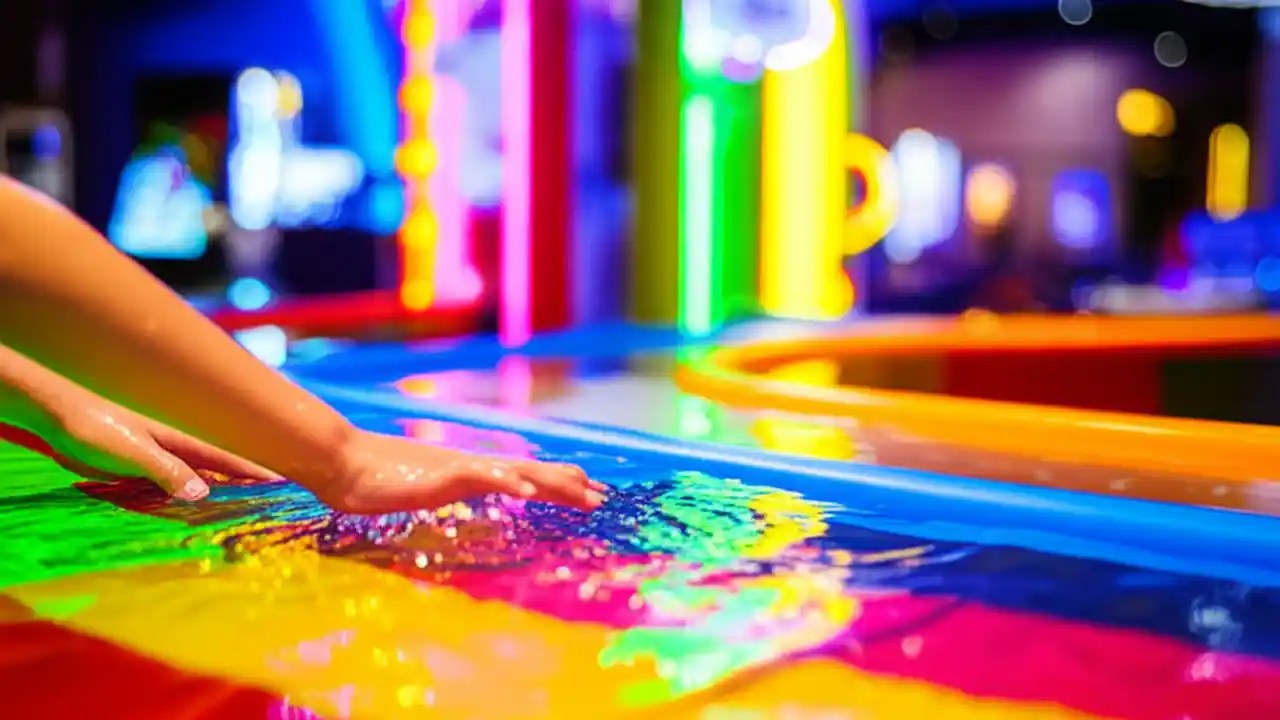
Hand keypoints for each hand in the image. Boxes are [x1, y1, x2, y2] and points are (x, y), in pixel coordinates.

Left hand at [43, 395, 278, 500]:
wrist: (57, 416)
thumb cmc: (94, 426)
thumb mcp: (132, 451)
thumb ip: (167, 471)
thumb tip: (204, 493)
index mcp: (185, 441)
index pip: (236, 459)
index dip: (264, 473)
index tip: (293, 486)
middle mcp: (181, 451)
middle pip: (226, 473)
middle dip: (252, 489)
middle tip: (279, 510)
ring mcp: (164, 461)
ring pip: (204, 483)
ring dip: (225, 499)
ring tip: (249, 520)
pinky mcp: (145, 473)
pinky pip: (178, 492)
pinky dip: (193, 504)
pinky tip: (200, 517)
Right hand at [315, 430, 606, 514]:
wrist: (343, 462)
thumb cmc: (377, 479)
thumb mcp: (422, 489)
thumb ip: (446, 489)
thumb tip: (459, 492)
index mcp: (471, 471)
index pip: (525, 475)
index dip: (558, 481)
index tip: (590, 490)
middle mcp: (474, 465)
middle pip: (532, 472)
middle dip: (569, 485)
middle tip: (604, 498)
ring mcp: (461, 467)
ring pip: (518, 472)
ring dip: (553, 483)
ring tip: (585, 494)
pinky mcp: (443, 474)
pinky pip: (482, 478)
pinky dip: (508, 483)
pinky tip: (530, 492)